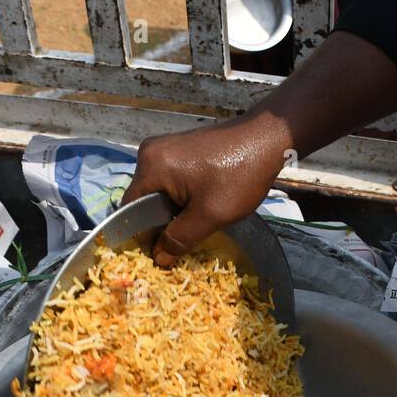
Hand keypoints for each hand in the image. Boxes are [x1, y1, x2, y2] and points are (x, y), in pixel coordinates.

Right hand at [122, 120, 286, 266]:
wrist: (266, 138)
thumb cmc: (239, 175)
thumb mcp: (209, 215)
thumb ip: (180, 238)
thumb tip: (158, 258)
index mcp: (151, 166)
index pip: (130, 210)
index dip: (141, 236)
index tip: (157, 255)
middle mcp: (149, 153)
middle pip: (144, 201)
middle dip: (160, 224)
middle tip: (179, 244)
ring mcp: (164, 148)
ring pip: (159, 193)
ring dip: (172, 212)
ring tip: (193, 226)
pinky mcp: (179, 149)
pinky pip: (170, 181)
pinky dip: (181, 198)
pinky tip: (199, 207)